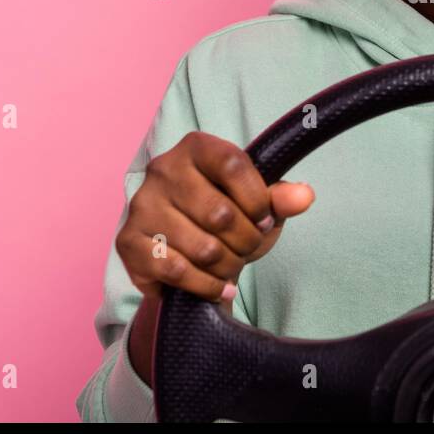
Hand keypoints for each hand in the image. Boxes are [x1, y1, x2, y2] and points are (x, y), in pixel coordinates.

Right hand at [117, 131, 315, 307]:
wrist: (186, 252)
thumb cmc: (227, 218)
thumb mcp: (258, 204)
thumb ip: (281, 198)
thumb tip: (305, 196)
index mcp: (196, 147)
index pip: (233, 165)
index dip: (257, 199)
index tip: (265, 219)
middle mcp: (163, 169)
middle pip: (220, 213)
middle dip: (246, 240)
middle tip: (248, 246)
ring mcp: (142, 205)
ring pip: (202, 248)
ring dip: (228, 265)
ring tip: (231, 264)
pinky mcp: (129, 242)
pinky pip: (177, 271)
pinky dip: (206, 285)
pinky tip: (218, 285)